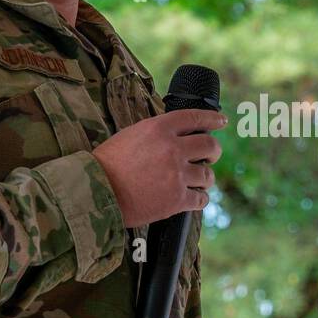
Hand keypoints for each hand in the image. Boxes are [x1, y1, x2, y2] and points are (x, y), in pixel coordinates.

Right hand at [90, 108, 224, 227]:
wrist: (95, 192)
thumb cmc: (107, 164)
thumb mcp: (131, 135)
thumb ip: (156, 133)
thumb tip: (177, 136)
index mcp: (159, 128)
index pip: (195, 117)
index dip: (213, 118)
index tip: (222, 121)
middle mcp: (172, 149)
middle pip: (210, 145)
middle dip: (213, 151)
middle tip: (210, 157)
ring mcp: (176, 175)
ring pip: (208, 175)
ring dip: (205, 178)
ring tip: (198, 181)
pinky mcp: (177, 199)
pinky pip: (201, 198)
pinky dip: (200, 199)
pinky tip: (195, 199)